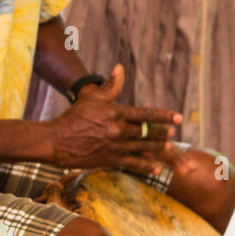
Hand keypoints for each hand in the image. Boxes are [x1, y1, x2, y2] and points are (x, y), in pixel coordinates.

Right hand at [48, 64, 180, 174]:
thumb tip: (120, 67)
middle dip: (161, 133)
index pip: (146, 114)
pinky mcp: (109, 160)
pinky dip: (146, 166)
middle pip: (147, 132)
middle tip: (172, 133)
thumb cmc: (73, 117)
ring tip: (168, 148)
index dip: (164, 116)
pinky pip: (133, 163)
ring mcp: (115, 146)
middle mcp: (118, 130)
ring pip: (143, 148)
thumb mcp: (92, 98)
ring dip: (157, 148)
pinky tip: (156, 167)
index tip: (178, 118)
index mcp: (116, 113)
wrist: (56, 140)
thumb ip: (110, 85)